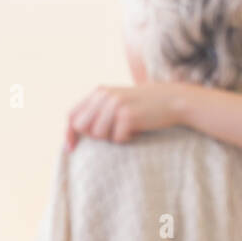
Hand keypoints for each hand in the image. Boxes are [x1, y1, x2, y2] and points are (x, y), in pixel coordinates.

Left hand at [66, 83, 185, 147]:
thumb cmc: (142, 106)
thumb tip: (71, 136)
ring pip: (99, 135)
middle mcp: (104, 95)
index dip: (69, 133)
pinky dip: (126, 139)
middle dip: (95, 136)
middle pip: (83, 128)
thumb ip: (96, 112)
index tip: (71, 149)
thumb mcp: (116, 103)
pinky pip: (117, 139)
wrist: (172, 100)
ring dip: (113, 137)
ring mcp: (115, 104)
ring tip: (128, 128)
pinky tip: (137, 129)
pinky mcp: (127, 115)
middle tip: (114, 132)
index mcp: (98, 91)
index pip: (72, 115)